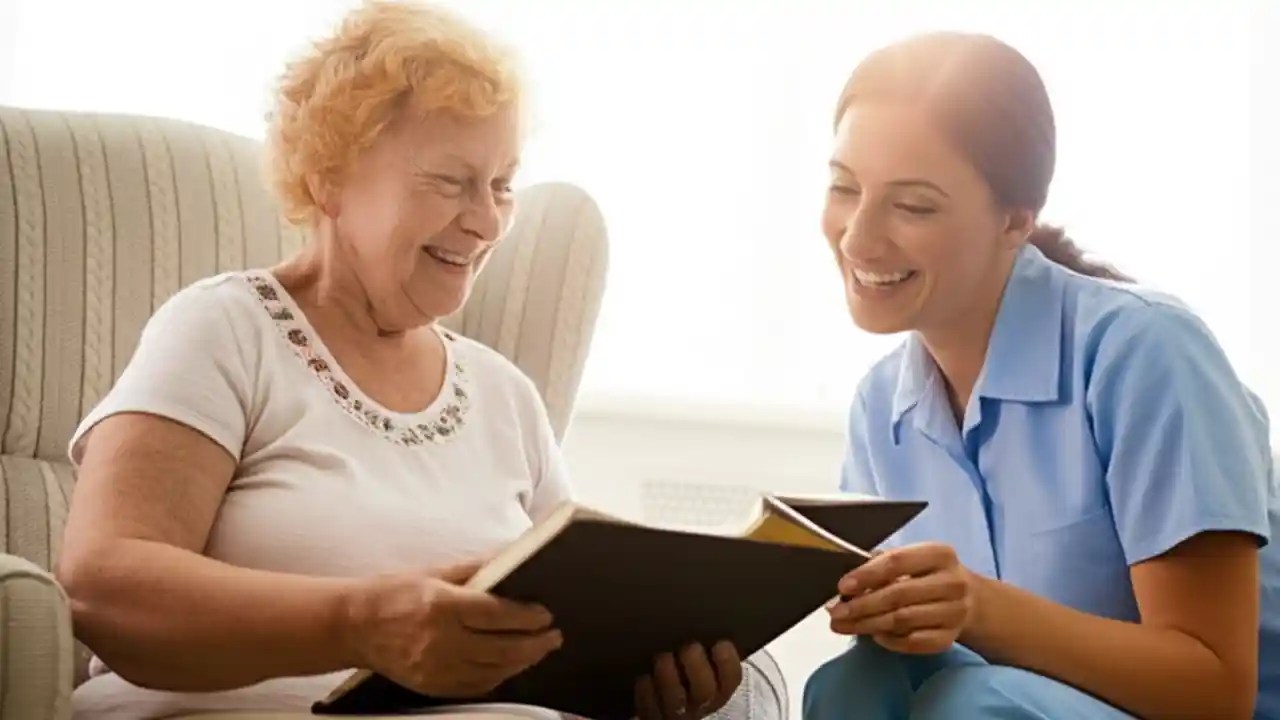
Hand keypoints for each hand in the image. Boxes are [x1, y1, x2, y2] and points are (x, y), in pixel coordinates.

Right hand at [342, 560, 562, 697]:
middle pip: (502, 647)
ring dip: (522, 662)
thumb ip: (477, 569)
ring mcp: (436, 668)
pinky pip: (475, 687)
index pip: (497, 614)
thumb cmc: (395, 592)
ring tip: (539, 650)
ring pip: (493, 671)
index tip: (546, 615)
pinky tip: (511, 666)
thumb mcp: (435, 571)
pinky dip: (499, 677)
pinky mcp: (431, 686)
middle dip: (535, 643)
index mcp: (442, 605)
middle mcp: (441, 640)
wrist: (353, 626)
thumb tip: (513, 558)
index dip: (527, 617)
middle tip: (554, 636)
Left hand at [634, 641, 741, 719]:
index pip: (732, 678)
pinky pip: (649, 708)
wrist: (666, 698)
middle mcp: (700, 702)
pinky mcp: (654, 715)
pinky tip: (645, 676)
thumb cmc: (684, 669)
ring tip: (662, 657)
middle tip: (689, 647)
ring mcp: (677, 712)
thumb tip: (705, 611)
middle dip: (697, 667)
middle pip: (705, 691)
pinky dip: (646, 691)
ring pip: (676, 700)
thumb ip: (705, 646)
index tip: (720, 643)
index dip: (728, 662)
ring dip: (669, 677)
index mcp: (718, 686)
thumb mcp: (702, 659)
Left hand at [827, 542, 976, 653]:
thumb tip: (844, 587)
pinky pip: (913, 642)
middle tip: (835, 613)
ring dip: (868, 624)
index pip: (897, 562)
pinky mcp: (950, 638)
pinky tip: (874, 635)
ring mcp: (954, 612)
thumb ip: (881, 566)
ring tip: (844, 625)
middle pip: (898, 595)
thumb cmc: (929, 575)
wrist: (970, 600)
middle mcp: (952, 582)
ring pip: (903, 621)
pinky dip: (890, 641)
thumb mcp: (913, 560)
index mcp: (939, 554)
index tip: (842, 586)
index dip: (867, 574)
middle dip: (861, 605)